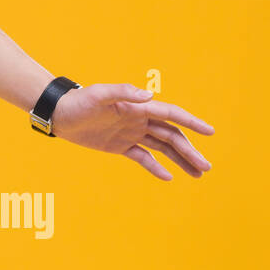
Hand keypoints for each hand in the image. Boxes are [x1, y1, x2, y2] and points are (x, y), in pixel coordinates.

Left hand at [48, 83, 214, 180]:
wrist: (60, 114)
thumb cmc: (79, 101)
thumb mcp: (99, 94)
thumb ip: (123, 92)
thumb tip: (149, 95)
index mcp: (138, 107)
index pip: (171, 115)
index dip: (191, 122)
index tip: (210, 132)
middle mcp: (139, 120)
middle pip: (172, 136)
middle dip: (190, 150)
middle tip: (207, 167)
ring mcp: (132, 133)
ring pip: (163, 148)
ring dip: (180, 160)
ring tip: (198, 174)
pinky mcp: (121, 146)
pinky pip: (143, 157)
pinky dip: (156, 167)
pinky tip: (169, 177)